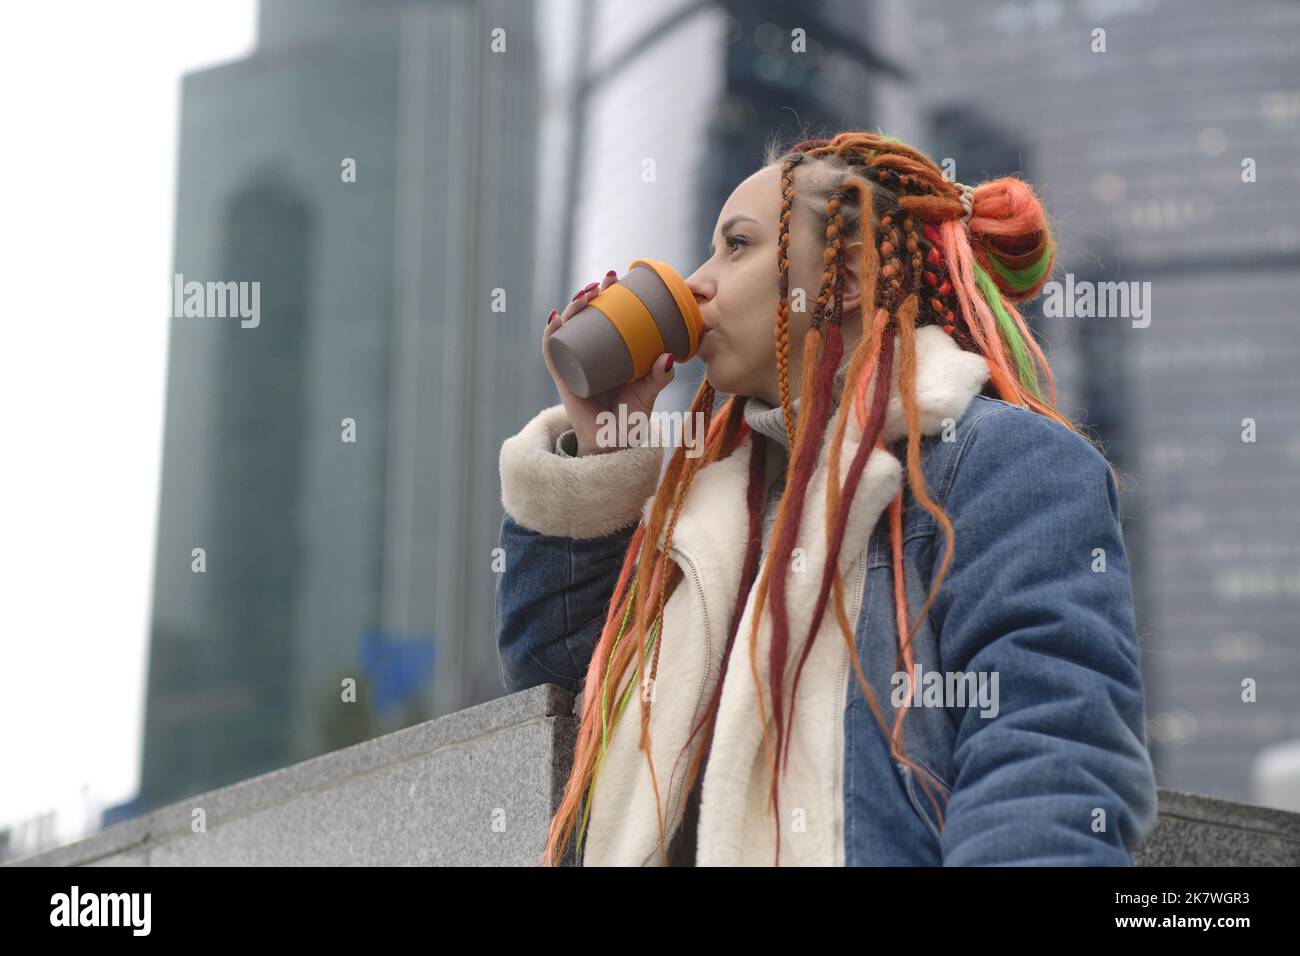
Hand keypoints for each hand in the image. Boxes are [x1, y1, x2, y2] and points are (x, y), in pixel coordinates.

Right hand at [542, 270, 675, 455]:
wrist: (613, 445)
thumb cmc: (631, 416)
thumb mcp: (648, 392)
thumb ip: (659, 377)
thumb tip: (669, 356)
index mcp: (609, 350)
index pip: (605, 314)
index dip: (608, 294)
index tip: (617, 277)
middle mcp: (589, 352)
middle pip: (584, 316)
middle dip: (591, 294)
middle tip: (605, 283)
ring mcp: (574, 363)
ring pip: (567, 328)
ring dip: (573, 307)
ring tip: (586, 295)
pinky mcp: (563, 378)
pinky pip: (552, 353)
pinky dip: (551, 335)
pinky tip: (555, 319)